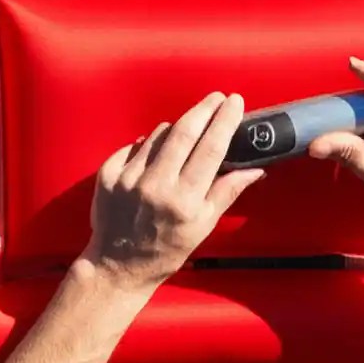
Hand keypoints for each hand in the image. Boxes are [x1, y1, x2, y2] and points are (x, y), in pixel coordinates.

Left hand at [79, 92, 265, 290]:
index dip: (224, 121)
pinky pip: (135, 146)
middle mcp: (156, 186)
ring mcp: (128, 179)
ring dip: (176, 127)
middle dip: (204, 109)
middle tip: (217, 97)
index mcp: (185, 201)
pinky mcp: (108, 174)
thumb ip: (227, 192)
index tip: (234, 102)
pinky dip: (148, 144)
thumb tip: (255, 169)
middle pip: (184, 132)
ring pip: (158, 135)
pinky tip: (154, 154)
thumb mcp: (203, 226)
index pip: (210, 149)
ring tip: (187, 131)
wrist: (118, 265)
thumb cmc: (166, 249)